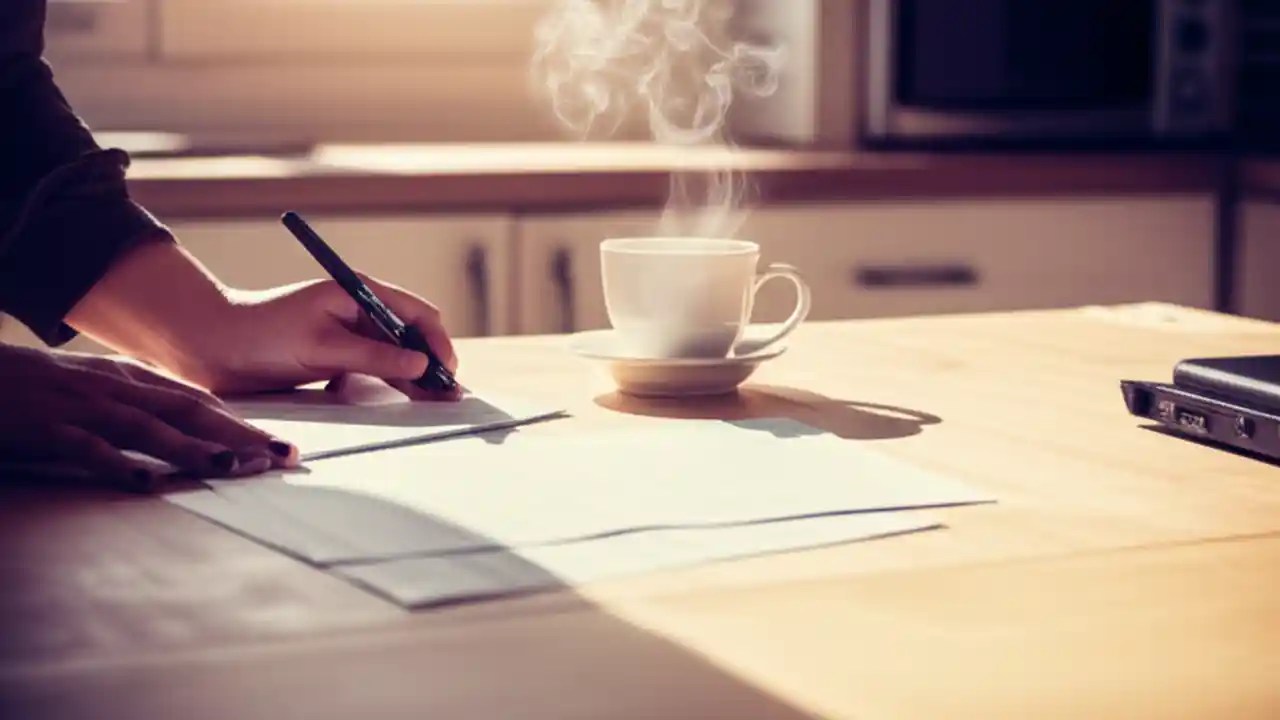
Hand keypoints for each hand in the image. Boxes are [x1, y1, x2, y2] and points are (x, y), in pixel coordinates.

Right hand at [0, 345, 298, 491]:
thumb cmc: (27, 387)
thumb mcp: (89, 388)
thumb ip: (133, 404)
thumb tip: (178, 426)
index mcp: (126, 378)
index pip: (195, 400)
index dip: (240, 421)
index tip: (277, 444)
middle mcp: (113, 388)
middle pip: (188, 411)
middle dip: (239, 433)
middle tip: (281, 457)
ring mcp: (80, 407)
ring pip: (149, 429)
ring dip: (195, 448)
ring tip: (235, 467)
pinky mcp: (46, 429)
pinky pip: (88, 449)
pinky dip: (119, 466)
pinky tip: (146, 483)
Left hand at [66, 242, 459, 398]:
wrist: (207, 347)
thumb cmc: (260, 334)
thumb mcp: (320, 347)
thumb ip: (372, 356)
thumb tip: (420, 364)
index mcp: (358, 293)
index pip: (415, 314)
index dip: (436, 342)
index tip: (446, 371)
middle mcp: (358, 313)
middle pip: (411, 338)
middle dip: (431, 365)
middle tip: (449, 397)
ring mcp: (348, 336)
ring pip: (395, 359)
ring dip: (412, 380)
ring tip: (434, 404)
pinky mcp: (335, 359)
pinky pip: (373, 373)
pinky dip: (387, 387)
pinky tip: (395, 402)